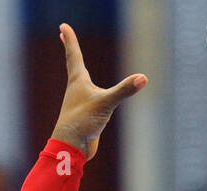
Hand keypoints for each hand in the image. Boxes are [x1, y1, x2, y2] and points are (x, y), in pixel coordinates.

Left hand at [51, 23, 146, 160]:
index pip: (74, 54)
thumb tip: (143, 79)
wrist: (71, 149)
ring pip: (81, 81)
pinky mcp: (86, 114)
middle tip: (64, 35)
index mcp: (78, 82)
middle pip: (74, 63)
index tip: (62, 25)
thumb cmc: (81, 124)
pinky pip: (90, 97)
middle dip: (71, 48)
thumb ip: (124, 90)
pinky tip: (91, 94)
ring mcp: (80, 102)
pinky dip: (90, 89)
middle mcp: (77, 89)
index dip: (70, 39)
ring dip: (79, 68)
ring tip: (78, 62)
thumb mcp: (105, 104)